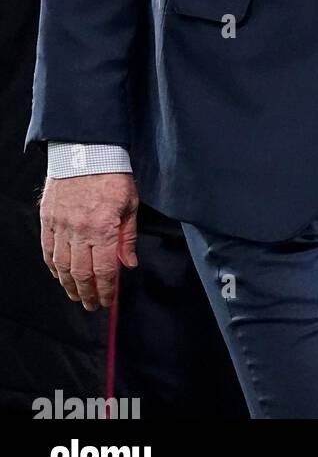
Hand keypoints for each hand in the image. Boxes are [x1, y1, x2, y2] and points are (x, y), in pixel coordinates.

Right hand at [40, 173, 138, 311]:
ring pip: (62, 266)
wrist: (86, 151)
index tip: (107, 301)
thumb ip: (128, 237)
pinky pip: (47, 250)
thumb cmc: (113, 175)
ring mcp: (61, 226)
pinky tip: (58, 275)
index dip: (106, 290)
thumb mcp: (130, 204)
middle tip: (92, 305)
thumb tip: (129, 264)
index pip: (103, 270)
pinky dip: (52, 267)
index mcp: (103, 228)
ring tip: (76, 296)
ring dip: (69, 285)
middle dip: (87, 294)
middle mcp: (79, 231)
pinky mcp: (48, 219)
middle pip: (81, 273)